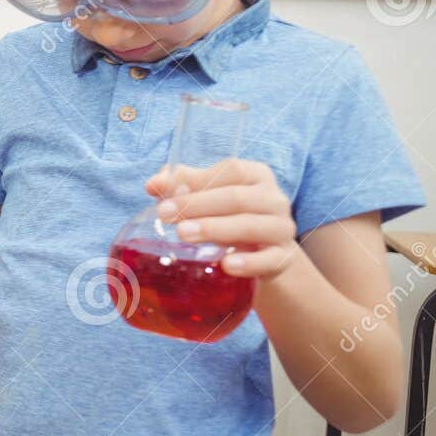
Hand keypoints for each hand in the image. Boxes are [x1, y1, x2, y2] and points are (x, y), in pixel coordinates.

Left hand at [147, 158, 298, 278]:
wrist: (266, 254)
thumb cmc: (230, 216)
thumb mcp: (209, 197)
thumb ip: (182, 186)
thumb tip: (153, 184)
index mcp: (256, 175)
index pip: (230, 170)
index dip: (196, 180)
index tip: (162, 194)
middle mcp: (274, 199)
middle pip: (236, 198)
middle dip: (198, 205)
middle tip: (165, 215)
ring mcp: (281, 228)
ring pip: (251, 225)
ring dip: (215, 229)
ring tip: (183, 234)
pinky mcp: (283, 258)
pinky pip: (269, 259)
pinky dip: (248, 262)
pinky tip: (226, 265)